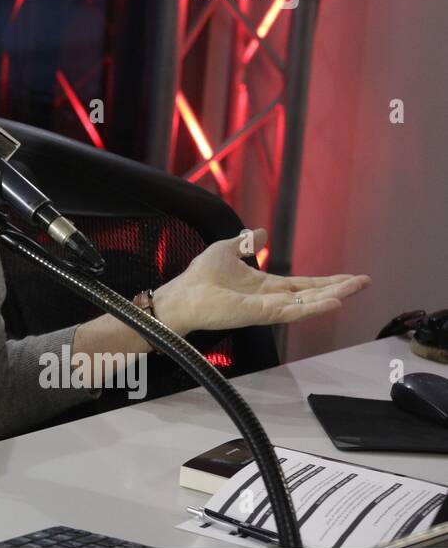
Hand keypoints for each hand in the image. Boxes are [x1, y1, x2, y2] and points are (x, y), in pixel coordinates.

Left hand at [153, 227, 371, 337]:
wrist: (182, 294)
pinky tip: (334, 302)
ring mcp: (268, 308)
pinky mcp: (262, 314)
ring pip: (309, 303)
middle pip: (313, 294)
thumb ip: (246, 243)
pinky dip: (314, 308)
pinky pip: (293, 312)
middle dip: (340, 288)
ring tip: (356, 288)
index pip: (303, 284)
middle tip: (365, 282)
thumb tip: (260, 232)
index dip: (327, 281)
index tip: (350, 277)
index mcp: (265, 286)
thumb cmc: (200, 276)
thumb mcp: (227, 250)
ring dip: (334, 295)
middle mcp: (271, 299)